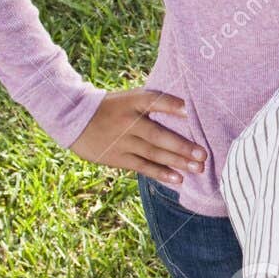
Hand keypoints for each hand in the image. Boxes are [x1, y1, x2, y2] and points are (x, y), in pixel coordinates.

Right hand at [69, 89, 207, 185]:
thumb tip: (187, 109)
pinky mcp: (118, 158)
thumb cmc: (112, 108)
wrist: (75, 120)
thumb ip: (152, 103)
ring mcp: (122, 142)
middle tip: (203, 155)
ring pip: (153, 154)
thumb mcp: (129, 98)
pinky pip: (143, 167)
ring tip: (198, 168)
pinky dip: (161, 173)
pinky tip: (178, 179)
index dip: (173, 106)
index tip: (191, 110)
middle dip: (182, 146)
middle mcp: (128, 122)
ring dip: (177, 162)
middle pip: (158, 135)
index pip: (155, 101)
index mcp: (132, 102)